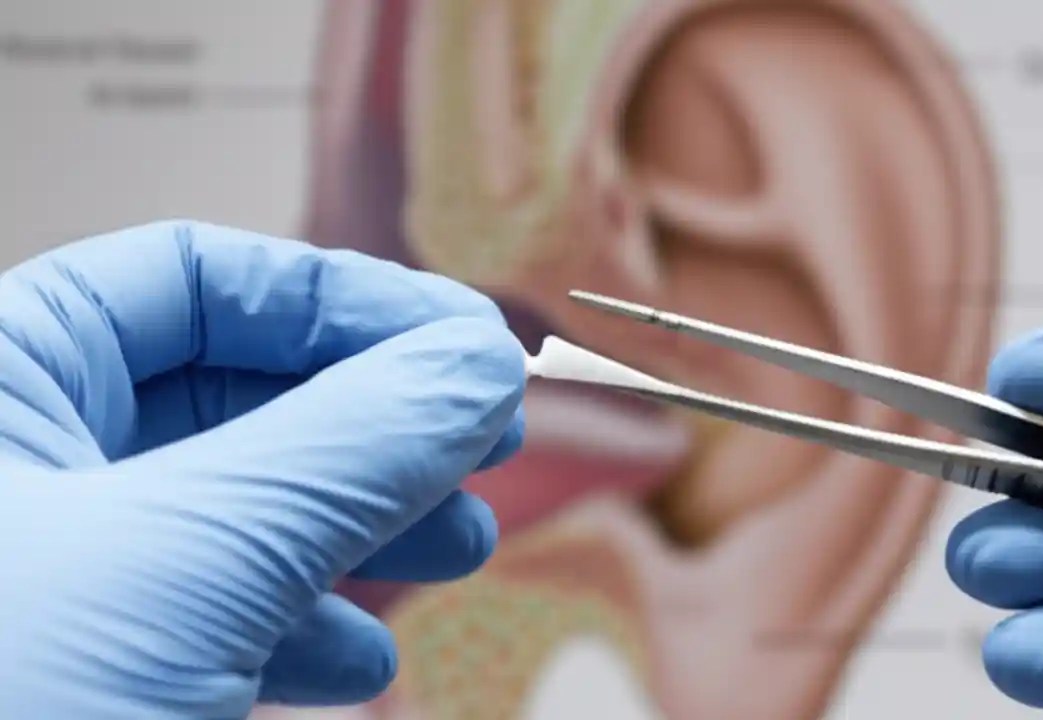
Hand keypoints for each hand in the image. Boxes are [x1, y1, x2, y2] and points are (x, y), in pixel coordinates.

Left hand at [0, 221, 524, 717]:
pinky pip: (211, 612)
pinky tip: (359, 662)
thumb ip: (351, 447)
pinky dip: (303, 624)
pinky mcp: (85, 674)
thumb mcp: (190, 566)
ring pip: (236, 508)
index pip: (194, 282)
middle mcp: (16, 470)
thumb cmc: (8, 716)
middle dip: (375, 421)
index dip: (347, 302)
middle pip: (232, 391)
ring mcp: (52, 579)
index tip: (469, 346)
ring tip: (462, 547)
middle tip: (486, 444)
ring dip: (365, 521)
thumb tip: (480, 368)